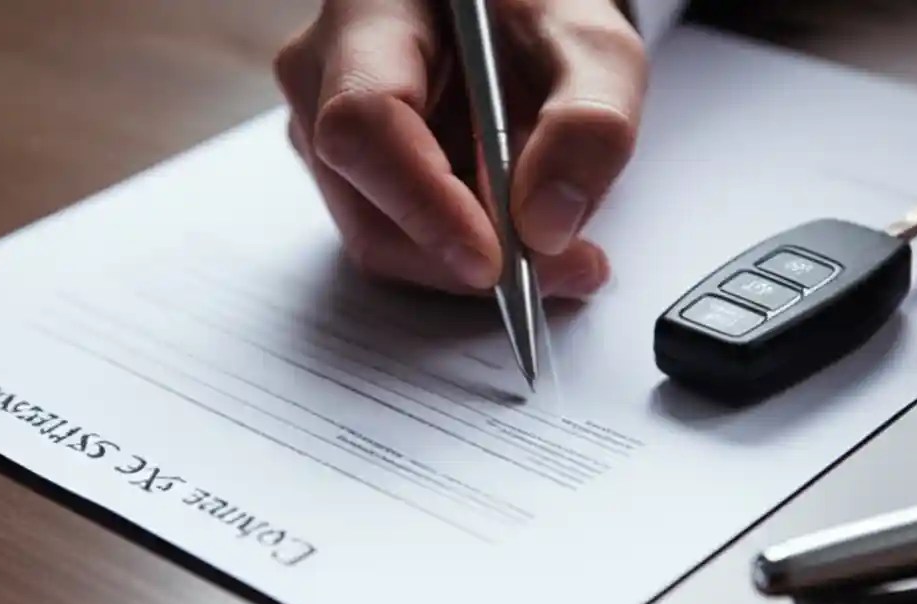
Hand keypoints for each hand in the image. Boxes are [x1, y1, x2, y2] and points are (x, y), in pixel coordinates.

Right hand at [273, 0, 647, 297]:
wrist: (516, 24)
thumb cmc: (542, 18)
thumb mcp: (594, 49)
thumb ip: (589, 122)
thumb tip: (546, 226)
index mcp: (369, 12)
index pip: (364, 122)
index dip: (423, 203)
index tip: (491, 257)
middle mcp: (324, 74)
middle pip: (366, 202)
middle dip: (462, 256)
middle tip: (561, 265)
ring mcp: (322, 132)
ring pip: (379, 239)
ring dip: (469, 265)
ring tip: (559, 253)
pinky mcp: (348, 179)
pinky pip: (394, 243)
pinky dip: (461, 258)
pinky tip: (522, 241)